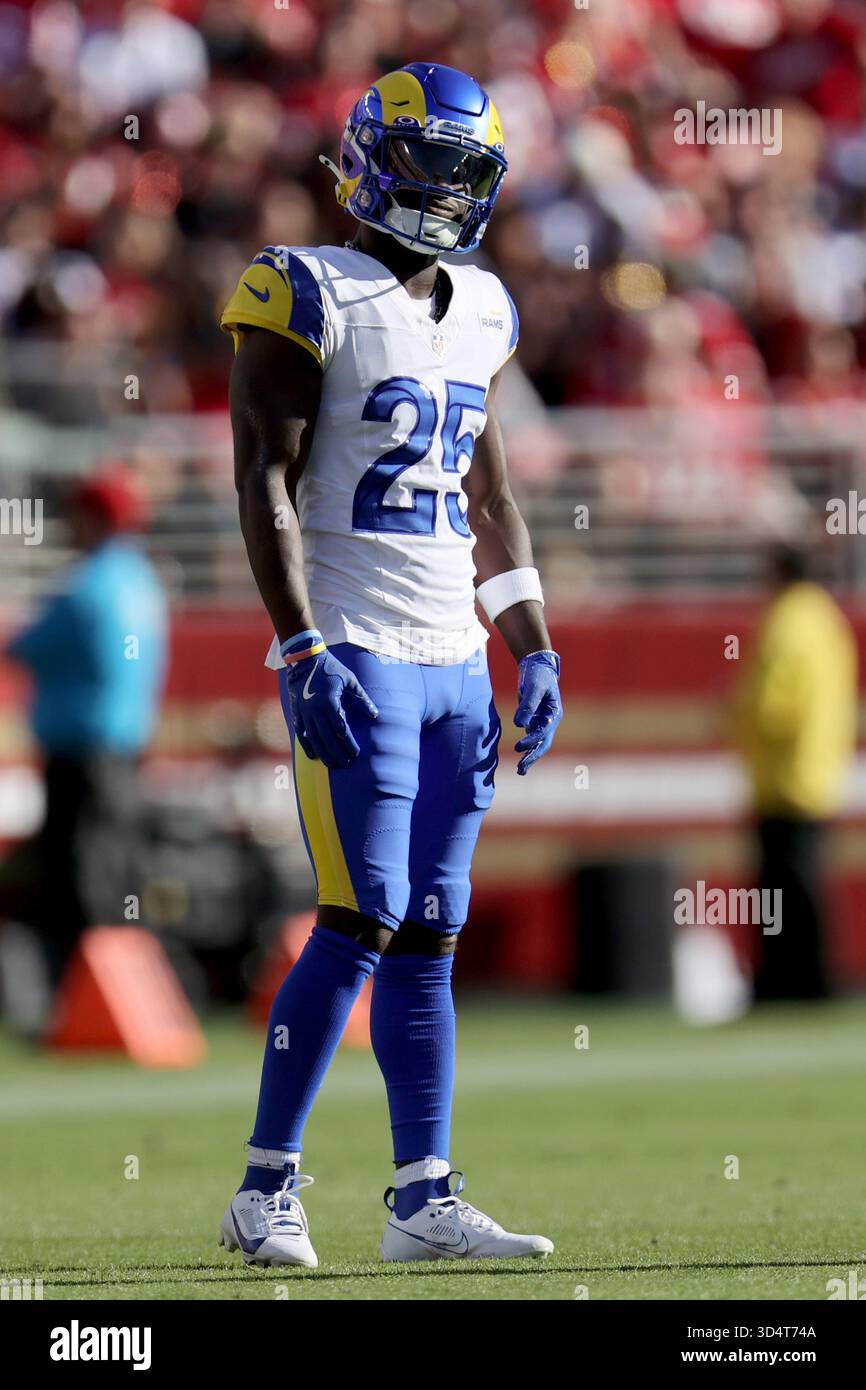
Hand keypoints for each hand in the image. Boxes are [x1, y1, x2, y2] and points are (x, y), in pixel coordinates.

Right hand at [286, 649, 377, 768]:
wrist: (305, 658)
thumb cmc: (331, 668)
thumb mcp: (350, 679)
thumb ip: (362, 698)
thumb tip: (375, 714)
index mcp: (330, 702)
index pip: (341, 729)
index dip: (349, 743)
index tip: (356, 753)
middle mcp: (316, 710)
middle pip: (327, 738)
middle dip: (337, 753)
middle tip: (346, 764)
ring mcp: (305, 712)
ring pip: (314, 738)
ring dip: (324, 753)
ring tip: (332, 765)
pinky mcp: (296, 712)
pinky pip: (301, 732)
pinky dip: (306, 745)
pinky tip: (313, 756)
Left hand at [513, 650, 561, 775]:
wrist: (536, 666)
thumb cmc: (537, 675)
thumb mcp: (533, 687)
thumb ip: (527, 706)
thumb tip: (519, 725)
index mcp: (554, 713)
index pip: (543, 732)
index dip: (531, 741)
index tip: (518, 747)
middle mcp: (550, 720)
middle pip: (543, 743)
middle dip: (533, 757)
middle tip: (521, 769)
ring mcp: (543, 721)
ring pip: (538, 743)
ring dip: (530, 756)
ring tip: (520, 770)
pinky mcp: (534, 719)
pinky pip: (531, 737)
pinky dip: (527, 747)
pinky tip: (520, 757)